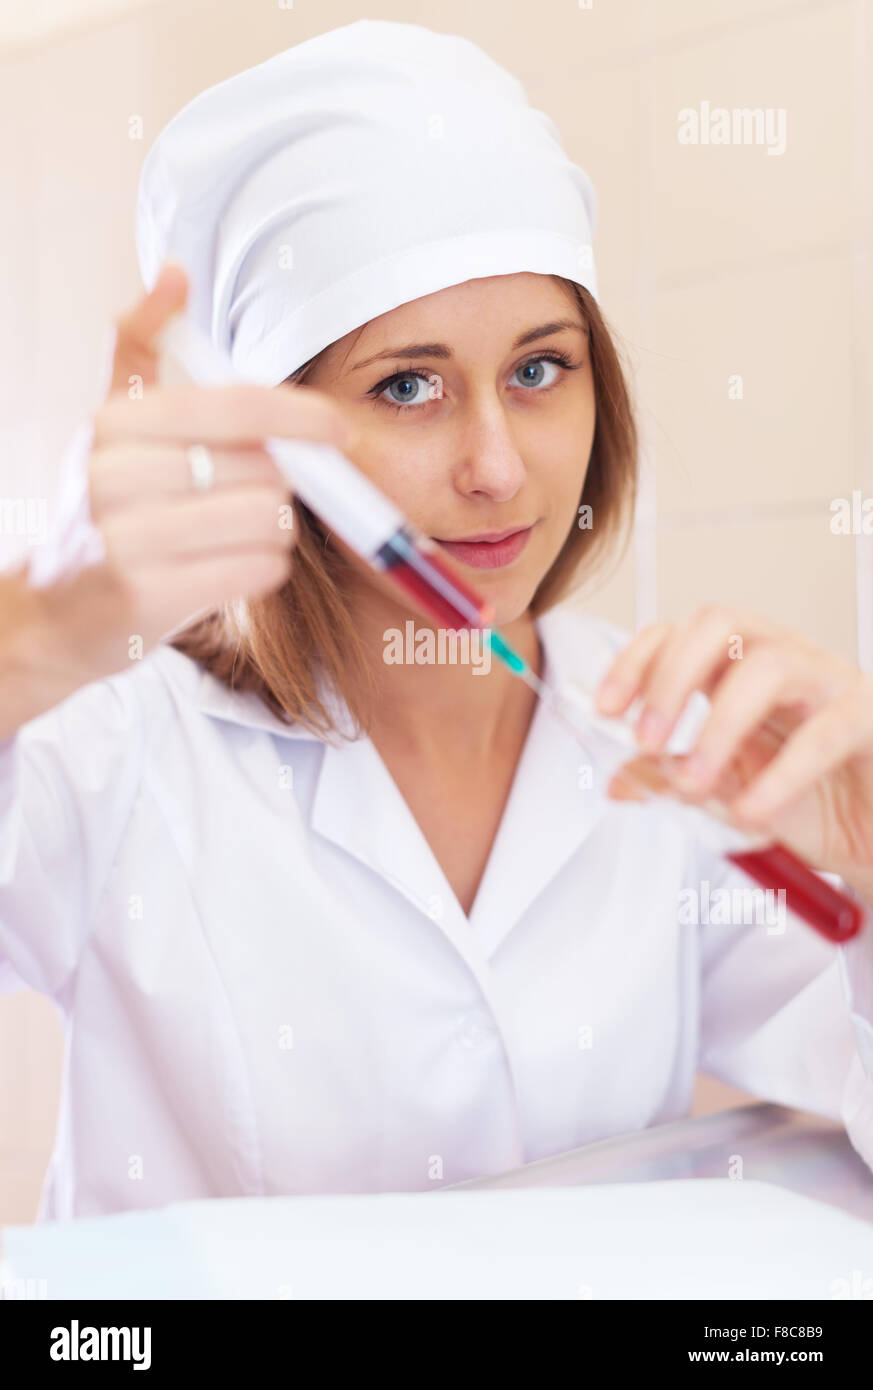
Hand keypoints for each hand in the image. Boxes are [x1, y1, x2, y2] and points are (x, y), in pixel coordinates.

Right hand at [12, 264, 354, 722]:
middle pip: (261, 467)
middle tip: (247, 501)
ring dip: (273, 530)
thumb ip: (140, 349)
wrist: (47, 614)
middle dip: (276, 486)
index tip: (338, 429)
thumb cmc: (98, 513)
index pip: (233, 405)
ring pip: (266, 519)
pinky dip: (262, 570)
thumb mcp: (108, 427)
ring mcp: (127, 540)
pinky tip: (232, 569)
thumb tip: (175, 270)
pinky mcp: (148, 597)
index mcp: (113, 425)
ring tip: (236, 536)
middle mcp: (113, 476)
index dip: (299, 414)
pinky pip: (256, 570)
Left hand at [594, 604, 872, 892]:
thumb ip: (675, 780)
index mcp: (740, 667)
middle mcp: (784, 659)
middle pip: (719, 624)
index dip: (638, 661)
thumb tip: (618, 781)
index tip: (606, 709)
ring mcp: (829, 682)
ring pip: (768, 667)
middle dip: (670, 677)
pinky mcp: (868, 718)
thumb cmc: (812, 800)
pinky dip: (780, 776)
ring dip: (718, 726)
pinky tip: (752, 812)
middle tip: (645, 739)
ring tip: (694, 784)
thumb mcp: (728, 793)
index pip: (680, 632)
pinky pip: (823, 733)